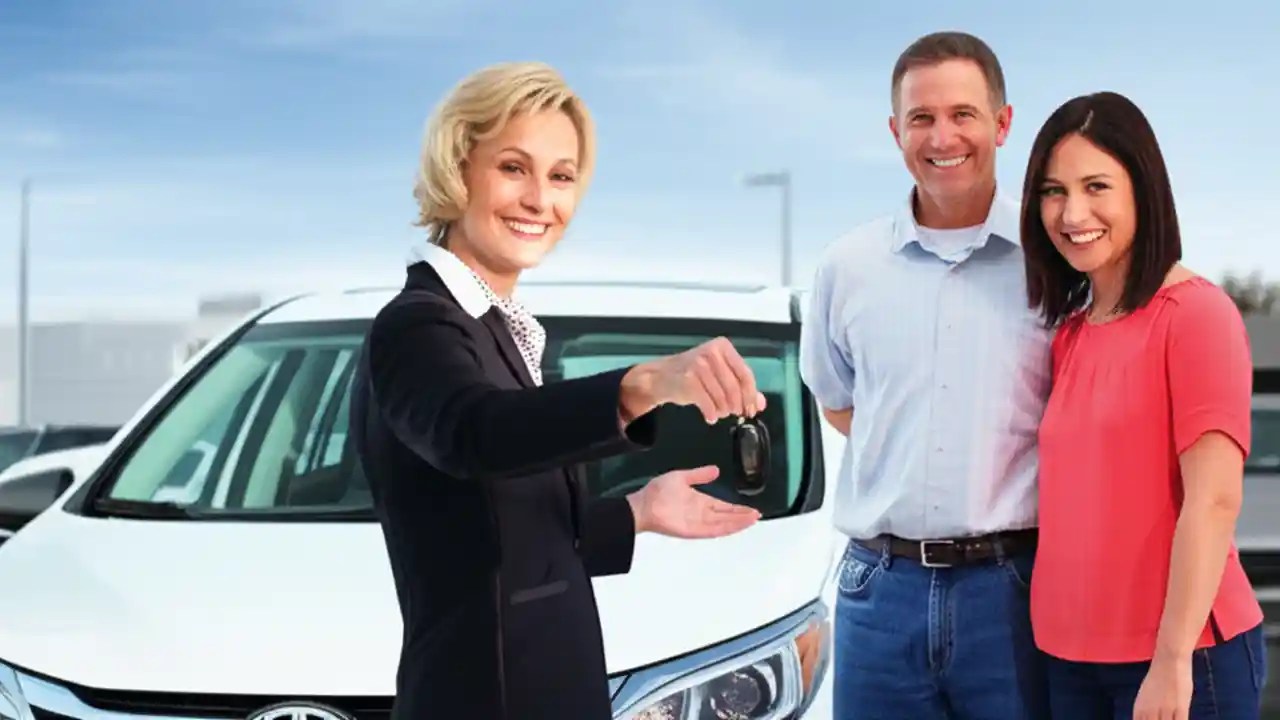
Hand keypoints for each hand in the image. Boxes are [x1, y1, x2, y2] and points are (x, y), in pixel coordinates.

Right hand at [621, 337, 766, 424]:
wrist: (661, 376)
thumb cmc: (692, 374)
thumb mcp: (719, 375)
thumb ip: (741, 386)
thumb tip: (760, 403)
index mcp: (723, 347)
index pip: (745, 374)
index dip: (751, 395)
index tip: (752, 409)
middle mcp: (711, 353)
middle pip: (735, 387)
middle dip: (737, 405)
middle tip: (735, 413)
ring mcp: (698, 365)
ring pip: (722, 397)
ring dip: (723, 410)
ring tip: (720, 412)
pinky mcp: (688, 380)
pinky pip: (708, 403)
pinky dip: (711, 413)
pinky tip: (710, 416)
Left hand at [626, 465, 760, 537]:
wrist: (643, 504)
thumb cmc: (657, 491)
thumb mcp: (682, 477)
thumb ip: (699, 474)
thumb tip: (715, 470)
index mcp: (699, 501)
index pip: (723, 505)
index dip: (737, 508)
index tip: (750, 508)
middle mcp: (701, 513)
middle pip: (727, 516)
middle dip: (742, 516)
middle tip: (757, 515)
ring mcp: (699, 523)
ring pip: (724, 524)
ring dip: (739, 522)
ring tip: (754, 519)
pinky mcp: (695, 530)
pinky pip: (715, 530)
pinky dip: (728, 527)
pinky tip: (739, 524)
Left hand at [1133, 654, 1192, 719]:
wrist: (1169, 660)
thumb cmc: (1159, 677)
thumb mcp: (1146, 695)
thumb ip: (1146, 711)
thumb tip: (1146, 719)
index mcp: (1139, 708)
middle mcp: (1149, 711)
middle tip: (1164, 719)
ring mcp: (1165, 710)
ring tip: (1171, 718)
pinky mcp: (1180, 708)